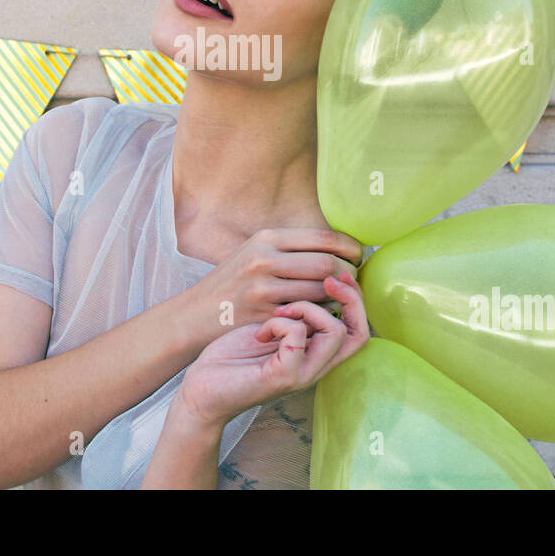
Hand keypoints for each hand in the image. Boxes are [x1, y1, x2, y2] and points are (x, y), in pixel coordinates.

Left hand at [175, 270, 370, 427]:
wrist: (202, 392)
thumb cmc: (232, 357)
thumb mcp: (270, 329)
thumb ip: (294, 313)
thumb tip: (307, 272)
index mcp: (317, 355)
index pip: (360, 330)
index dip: (357, 298)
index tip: (339, 273)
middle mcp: (316, 366)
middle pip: (360, 333)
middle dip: (349, 297)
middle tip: (328, 279)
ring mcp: (301, 374)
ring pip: (334, 331)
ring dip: (307, 308)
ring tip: (280, 310)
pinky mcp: (283, 377)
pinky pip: (298, 336)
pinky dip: (279, 323)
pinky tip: (259, 331)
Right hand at [185, 227, 364, 340]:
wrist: (196, 315)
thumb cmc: (232, 283)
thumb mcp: (254, 252)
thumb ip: (290, 248)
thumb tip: (337, 246)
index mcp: (266, 239)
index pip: (324, 238)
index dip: (350, 248)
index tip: (358, 256)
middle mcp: (264, 260)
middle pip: (327, 265)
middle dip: (349, 274)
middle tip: (355, 280)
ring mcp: (264, 290)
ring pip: (321, 291)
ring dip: (338, 296)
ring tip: (342, 296)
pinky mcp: (265, 317)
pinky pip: (308, 314)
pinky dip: (322, 313)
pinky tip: (324, 313)